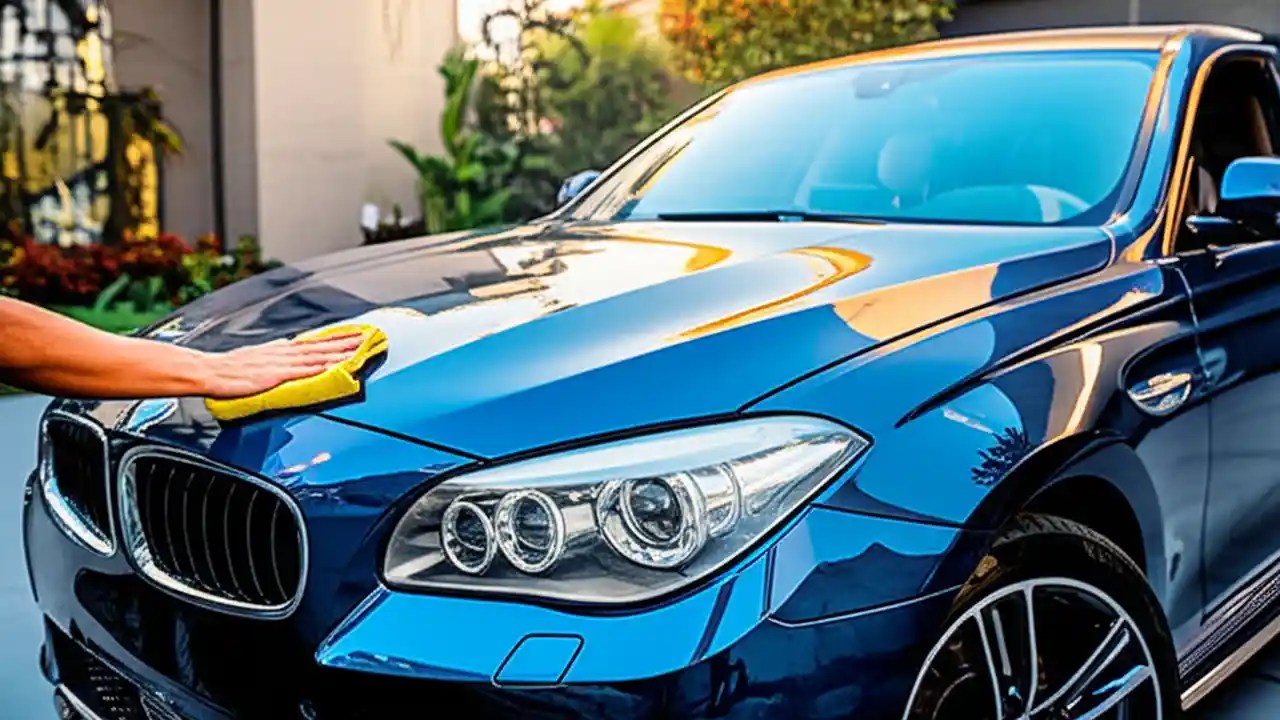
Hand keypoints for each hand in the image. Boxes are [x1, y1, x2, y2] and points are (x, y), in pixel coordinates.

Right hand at [199, 332, 365, 398]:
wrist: (209, 372)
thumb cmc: (230, 369)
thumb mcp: (258, 357)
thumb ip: (277, 356)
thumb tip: (292, 349)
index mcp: (280, 349)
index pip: (314, 341)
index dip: (336, 338)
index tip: (355, 334)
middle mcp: (284, 352)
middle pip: (321, 345)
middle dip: (346, 341)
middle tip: (368, 337)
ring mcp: (280, 363)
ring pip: (316, 355)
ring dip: (338, 352)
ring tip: (358, 350)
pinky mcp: (274, 375)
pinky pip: (301, 371)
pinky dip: (318, 367)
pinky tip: (331, 366)